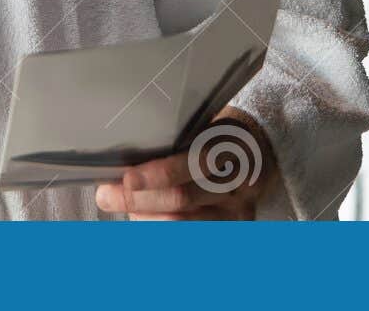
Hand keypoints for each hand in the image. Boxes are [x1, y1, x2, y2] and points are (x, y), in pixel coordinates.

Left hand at [94, 108, 275, 219]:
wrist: (260, 154)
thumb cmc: (220, 138)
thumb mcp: (204, 130)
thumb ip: (174, 147)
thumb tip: (125, 163)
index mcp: (228, 150)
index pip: (190, 166)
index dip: (156, 175)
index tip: (126, 179)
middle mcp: (234, 186)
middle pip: (181, 201)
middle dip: (138, 201)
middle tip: (107, 196)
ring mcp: (236, 213)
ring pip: (182, 226)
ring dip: (145, 220)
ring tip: (124, 209)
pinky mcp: (233, 231)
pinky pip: (193, 239)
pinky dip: (162, 232)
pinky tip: (145, 225)